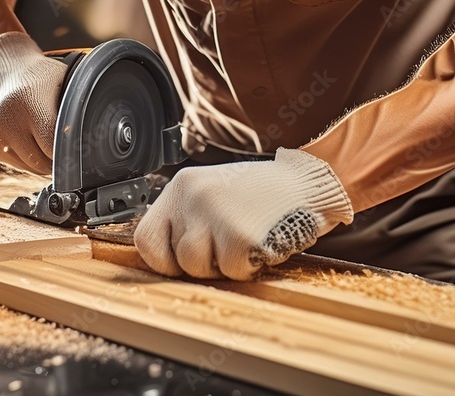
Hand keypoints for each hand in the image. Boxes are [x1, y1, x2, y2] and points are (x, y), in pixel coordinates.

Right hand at [0, 32, 65, 174]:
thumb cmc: (38, 75)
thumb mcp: (63, 81)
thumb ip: (76, 108)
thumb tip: (97, 138)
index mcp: (29, 103)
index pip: (53, 147)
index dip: (68, 153)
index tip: (77, 151)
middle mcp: (6, 119)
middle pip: (41, 162)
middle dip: (56, 160)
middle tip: (66, 148)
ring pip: (28, 167)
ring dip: (42, 161)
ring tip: (47, 142)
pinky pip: (15, 163)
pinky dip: (27, 158)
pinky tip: (30, 139)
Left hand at [134, 148, 353, 279]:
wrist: (308, 182)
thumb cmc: (263, 194)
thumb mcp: (214, 194)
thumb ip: (188, 220)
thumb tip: (166, 262)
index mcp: (182, 186)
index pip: (146, 238)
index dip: (163, 260)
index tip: (181, 262)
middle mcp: (193, 198)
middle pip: (177, 259)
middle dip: (202, 264)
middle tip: (228, 246)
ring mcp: (215, 215)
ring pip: (200, 268)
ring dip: (225, 265)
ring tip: (246, 241)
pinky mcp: (240, 235)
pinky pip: (234, 271)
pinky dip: (251, 266)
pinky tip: (263, 241)